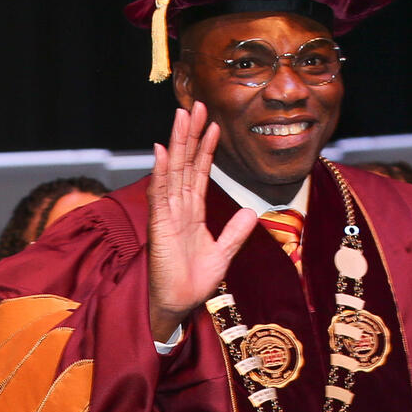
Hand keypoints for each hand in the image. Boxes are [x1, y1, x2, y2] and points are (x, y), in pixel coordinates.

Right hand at [146, 105, 255, 341]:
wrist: (178, 306)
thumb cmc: (194, 282)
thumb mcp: (224, 254)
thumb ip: (236, 232)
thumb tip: (251, 211)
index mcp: (192, 213)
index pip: (199, 172)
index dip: (206, 148)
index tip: (215, 124)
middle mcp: (177, 208)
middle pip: (185, 163)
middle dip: (191, 134)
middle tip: (197, 105)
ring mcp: (167, 215)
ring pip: (173, 171)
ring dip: (177, 143)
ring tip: (182, 116)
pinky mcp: (159, 227)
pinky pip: (160, 194)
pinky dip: (161, 172)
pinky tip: (162, 151)